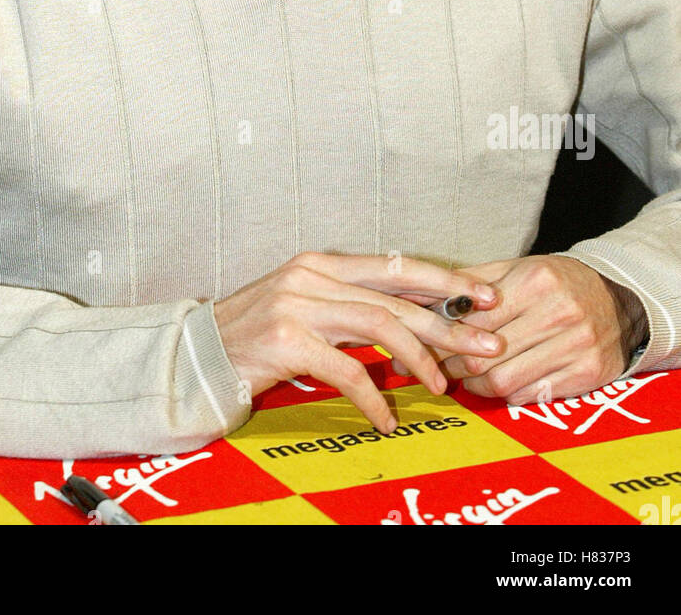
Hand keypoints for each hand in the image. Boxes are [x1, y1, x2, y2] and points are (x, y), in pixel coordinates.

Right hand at [212, 250, 501, 434]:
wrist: (194, 357)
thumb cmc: (255, 337)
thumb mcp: (304, 306)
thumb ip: (350, 305)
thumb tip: (413, 319)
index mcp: (323, 263)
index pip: (398, 265)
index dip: (445, 280)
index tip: (485, 297)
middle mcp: (312, 275)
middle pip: (397, 298)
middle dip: (449, 322)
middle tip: (487, 344)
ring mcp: (297, 304)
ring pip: (380, 326)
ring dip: (420, 359)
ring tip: (442, 386)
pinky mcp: (285, 340)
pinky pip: (346, 370)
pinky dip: (374, 397)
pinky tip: (386, 418)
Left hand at [435, 255, 647, 404]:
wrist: (620, 301)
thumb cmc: (558, 283)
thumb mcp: (519, 268)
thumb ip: (473, 282)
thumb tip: (425, 298)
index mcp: (535, 281)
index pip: (473, 319)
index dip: (443, 335)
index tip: (425, 342)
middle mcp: (557, 313)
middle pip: (484, 355)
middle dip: (454, 364)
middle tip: (441, 366)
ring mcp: (575, 346)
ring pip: (504, 381)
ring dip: (476, 384)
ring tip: (466, 377)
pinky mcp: (586, 374)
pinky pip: (531, 395)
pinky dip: (508, 393)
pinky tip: (500, 383)